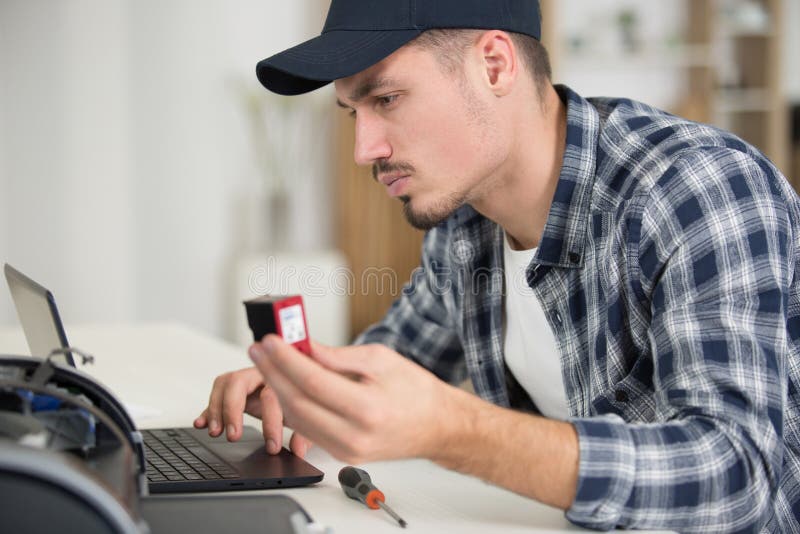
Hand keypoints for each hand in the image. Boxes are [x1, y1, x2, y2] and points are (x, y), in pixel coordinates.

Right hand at [193, 362, 312, 457]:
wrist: (302, 383)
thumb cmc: (304, 400)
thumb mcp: (310, 416)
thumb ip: (305, 433)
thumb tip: (298, 451)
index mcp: (284, 378)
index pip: (273, 396)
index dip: (270, 423)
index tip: (271, 447)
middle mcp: (263, 374)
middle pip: (239, 382)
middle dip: (232, 410)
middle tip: (233, 436)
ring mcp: (248, 379)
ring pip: (224, 384)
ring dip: (216, 409)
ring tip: (215, 432)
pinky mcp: (236, 388)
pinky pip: (217, 394)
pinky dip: (207, 409)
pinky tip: (201, 423)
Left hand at [248, 335, 465, 464]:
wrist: (437, 426)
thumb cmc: (416, 391)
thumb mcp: (381, 360)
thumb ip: (339, 356)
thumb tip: (305, 347)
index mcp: (368, 409)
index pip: (313, 382)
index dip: (286, 360)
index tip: (270, 341)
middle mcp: (355, 435)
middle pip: (298, 403)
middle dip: (273, 373)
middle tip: (259, 350)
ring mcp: (347, 450)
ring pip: (297, 419)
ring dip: (277, 389)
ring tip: (267, 363)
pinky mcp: (342, 455)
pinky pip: (307, 429)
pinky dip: (292, 405)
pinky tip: (284, 385)